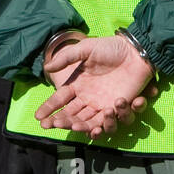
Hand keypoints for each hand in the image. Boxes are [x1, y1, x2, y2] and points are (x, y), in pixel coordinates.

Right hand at [36, 35, 157, 138]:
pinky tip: (98, 122)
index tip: (38, 117)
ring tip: (73, 125)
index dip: (49, 108)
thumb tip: (47, 67)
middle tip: (51, 125)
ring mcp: (102, 103)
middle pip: (70, 114)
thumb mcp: (86, 49)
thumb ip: (67, 58)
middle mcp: (87, 97)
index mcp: (77, 85)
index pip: (59, 99)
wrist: (135, 51)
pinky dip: (102, 123)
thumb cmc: (110, 48)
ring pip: (87, 121)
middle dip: (60, 121)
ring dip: (80, 126)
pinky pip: (108, 120)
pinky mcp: (117, 107)